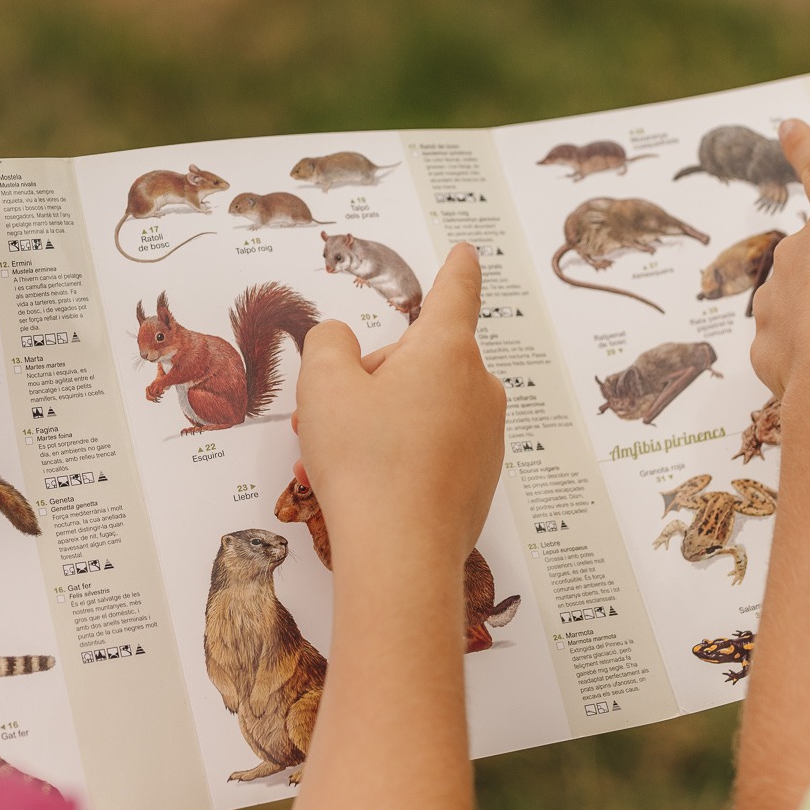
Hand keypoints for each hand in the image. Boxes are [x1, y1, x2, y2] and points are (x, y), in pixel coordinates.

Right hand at [295, 244, 506, 581]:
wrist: (401, 557)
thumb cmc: (367, 465)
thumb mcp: (324, 386)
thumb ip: (328, 343)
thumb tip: (341, 341)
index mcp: (447, 351)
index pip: (456, 292)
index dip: (456, 268)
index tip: (464, 253)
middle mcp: (478, 388)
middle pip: (422, 360)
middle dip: (375, 379)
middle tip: (330, 414)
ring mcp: (485, 436)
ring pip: (424, 408)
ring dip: (381, 421)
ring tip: (339, 459)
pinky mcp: (480, 478)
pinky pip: (435, 448)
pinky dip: (402, 456)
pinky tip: (369, 486)